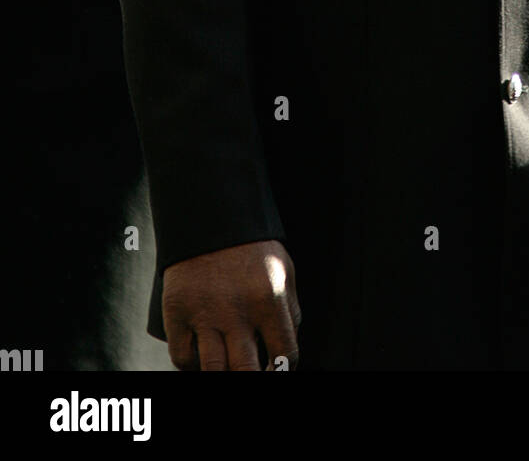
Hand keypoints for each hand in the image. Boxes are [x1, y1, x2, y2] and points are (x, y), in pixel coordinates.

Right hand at [163, 239, 301, 370]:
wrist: (209, 213)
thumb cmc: (251, 246)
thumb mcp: (282, 270)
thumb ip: (289, 311)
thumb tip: (284, 354)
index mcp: (270, 299)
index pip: (284, 355)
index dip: (281, 371)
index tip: (273, 369)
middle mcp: (237, 310)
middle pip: (246, 371)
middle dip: (250, 378)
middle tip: (248, 371)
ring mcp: (204, 312)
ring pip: (213, 371)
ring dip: (220, 376)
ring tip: (225, 368)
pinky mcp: (177, 310)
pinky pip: (182, 358)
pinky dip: (191, 367)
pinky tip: (200, 360)